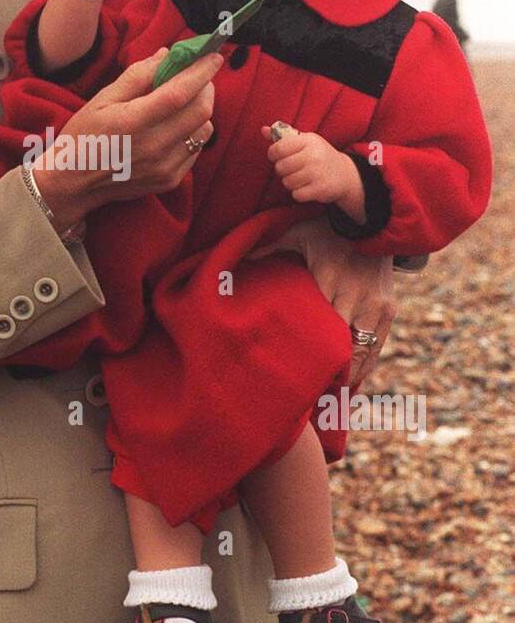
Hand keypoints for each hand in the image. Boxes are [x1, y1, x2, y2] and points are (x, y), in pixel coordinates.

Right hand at [31, 45, 223, 222]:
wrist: (74, 183)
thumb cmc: (85, 135)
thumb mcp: (103, 99)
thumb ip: (137, 76)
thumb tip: (166, 55)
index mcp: (133, 122)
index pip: (179, 93)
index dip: (200, 72)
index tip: (212, 55)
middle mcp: (153, 147)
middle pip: (200, 111)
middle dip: (206, 87)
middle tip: (197, 76)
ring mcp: (164, 167)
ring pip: (203, 131)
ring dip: (201, 110)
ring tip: (184, 102)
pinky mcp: (170, 180)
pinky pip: (196, 150)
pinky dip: (193, 132)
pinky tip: (174, 127)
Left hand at [244, 216, 395, 385]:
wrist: (372, 220)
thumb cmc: (324, 230)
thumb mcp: (294, 233)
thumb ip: (267, 248)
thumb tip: (233, 259)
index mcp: (329, 278)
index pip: (317, 325)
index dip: (306, 353)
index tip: (292, 376)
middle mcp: (355, 294)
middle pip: (339, 344)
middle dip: (325, 372)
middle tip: (306, 399)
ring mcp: (376, 305)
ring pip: (362, 352)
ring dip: (347, 377)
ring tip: (328, 403)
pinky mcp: (389, 311)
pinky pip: (378, 346)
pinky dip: (365, 367)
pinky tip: (350, 387)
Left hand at [262, 125, 357, 205]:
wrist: (344, 174)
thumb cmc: (318, 156)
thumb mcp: (304, 142)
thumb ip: (283, 137)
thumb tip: (263, 130)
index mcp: (308, 140)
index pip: (278, 148)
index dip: (273, 154)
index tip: (278, 157)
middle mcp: (314, 155)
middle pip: (280, 167)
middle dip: (282, 170)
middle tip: (292, 169)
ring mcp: (318, 173)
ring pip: (287, 182)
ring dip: (291, 182)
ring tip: (301, 178)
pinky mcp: (321, 189)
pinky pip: (296, 195)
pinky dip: (299, 193)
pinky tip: (308, 187)